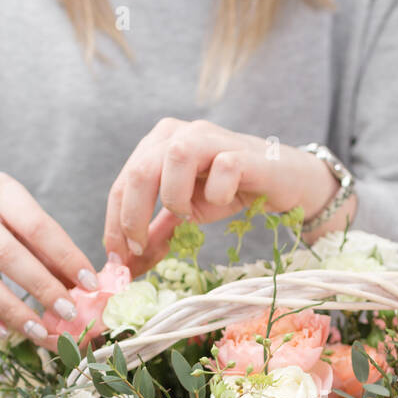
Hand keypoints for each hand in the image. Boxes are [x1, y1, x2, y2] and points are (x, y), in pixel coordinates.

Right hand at [0, 172, 98, 345]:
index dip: (66, 257)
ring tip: (40, 332)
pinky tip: (3, 332)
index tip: (90, 284)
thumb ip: (46, 247)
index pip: (37, 226)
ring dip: (12, 310)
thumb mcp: (15, 216)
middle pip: (6, 254)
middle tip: (69, 314)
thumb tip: (83, 286)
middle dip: (42, 288)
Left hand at [103, 119, 350, 271]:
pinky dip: (216, 193)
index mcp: (158, 143)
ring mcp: (212, 138)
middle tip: (140, 249)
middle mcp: (180, 133)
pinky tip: (223, 201)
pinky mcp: (243, 152)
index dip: (115, 222)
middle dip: (134, 217)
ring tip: (187, 215)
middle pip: (140, 171)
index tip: (119, 258)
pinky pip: (222, 168)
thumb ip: (156, 233)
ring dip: (174, 197)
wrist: (282, 180)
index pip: (123, 182)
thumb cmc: (230, 190)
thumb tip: (127, 264)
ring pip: (174, 158)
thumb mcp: (185, 214)